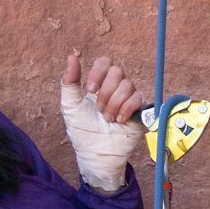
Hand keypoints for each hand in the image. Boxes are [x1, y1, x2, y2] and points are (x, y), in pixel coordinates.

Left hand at [59, 50, 144, 193]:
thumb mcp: (70, 105)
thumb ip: (69, 80)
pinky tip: (119, 120)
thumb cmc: (82, 131)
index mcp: (99, 84)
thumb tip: (72, 56)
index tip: (90, 89)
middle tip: (99, 109)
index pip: (105, 62)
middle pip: (118, 71)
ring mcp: (129, 99)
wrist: (96, 152)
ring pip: (128, 84)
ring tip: (107, 118)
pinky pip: (138, 97)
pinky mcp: (140, 111)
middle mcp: (115, 88)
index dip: (98, 72)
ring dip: (114, 103)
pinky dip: (126, 108)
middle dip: (106, 91)